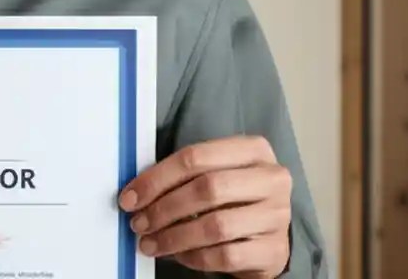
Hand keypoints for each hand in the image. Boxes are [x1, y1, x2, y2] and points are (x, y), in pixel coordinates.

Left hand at [119, 136, 291, 277]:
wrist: (267, 237)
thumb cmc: (232, 201)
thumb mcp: (215, 175)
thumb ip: (183, 176)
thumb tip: (136, 193)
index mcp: (253, 150)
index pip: (195, 157)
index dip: (157, 178)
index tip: (130, 197)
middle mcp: (272, 178)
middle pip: (207, 189)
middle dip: (164, 208)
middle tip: (139, 223)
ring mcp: (277, 215)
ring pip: (216, 226)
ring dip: (174, 237)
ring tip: (151, 243)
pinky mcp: (275, 250)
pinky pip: (225, 255)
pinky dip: (195, 257)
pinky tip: (180, 255)